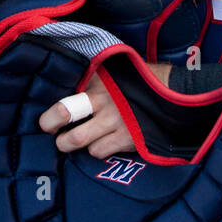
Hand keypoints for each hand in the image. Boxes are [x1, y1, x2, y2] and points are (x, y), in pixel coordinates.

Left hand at [38, 63, 170, 158]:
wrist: (176, 95)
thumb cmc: (144, 80)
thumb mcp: (117, 69)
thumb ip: (95, 74)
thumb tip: (72, 80)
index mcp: (99, 77)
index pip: (64, 87)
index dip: (51, 99)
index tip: (45, 107)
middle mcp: (102, 98)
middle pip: (62, 112)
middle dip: (50, 123)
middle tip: (48, 127)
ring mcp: (114, 120)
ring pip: (77, 140)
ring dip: (72, 143)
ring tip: (71, 141)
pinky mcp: (125, 138)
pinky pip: (98, 151)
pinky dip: (96, 150)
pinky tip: (101, 143)